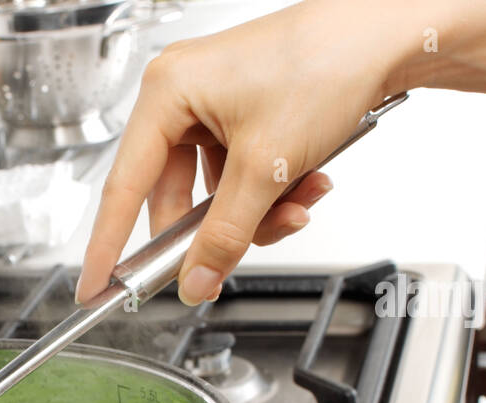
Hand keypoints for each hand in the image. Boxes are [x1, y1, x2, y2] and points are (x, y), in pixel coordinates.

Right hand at [75, 0, 408, 305]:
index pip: (123, 188)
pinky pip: (241, 176)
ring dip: (256, 212)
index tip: (94, 286)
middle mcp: (183, 95)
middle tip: (229, 259)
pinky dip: (272, 191)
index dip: (108, 246)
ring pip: (215, 192)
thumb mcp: (266, 168)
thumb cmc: (326, 63)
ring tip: (296, 204)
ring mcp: (216, 105)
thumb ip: (223, 236)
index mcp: (167, 93)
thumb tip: (195, 280)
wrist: (391, 32)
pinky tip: (306, 183)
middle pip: (175, 196)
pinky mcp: (247, 114)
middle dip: (217, 229)